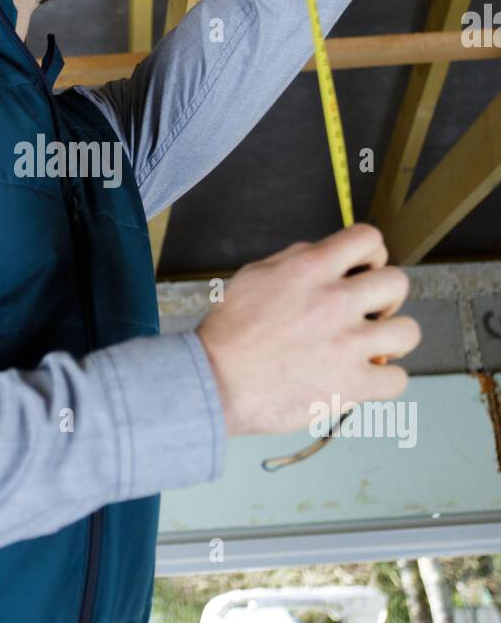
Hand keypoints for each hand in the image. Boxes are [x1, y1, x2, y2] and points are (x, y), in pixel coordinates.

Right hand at [195, 223, 421, 435]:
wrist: (214, 382)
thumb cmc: (229, 333)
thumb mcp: (255, 275)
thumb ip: (297, 261)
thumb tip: (327, 257)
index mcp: (310, 269)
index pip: (369, 238)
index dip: (373, 254)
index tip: (365, 270)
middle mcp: (335, 302)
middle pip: (398, 282)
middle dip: (386, 296)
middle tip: (369, 312)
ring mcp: (347, 345)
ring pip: (409, 332)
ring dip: (392, 339)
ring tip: (372, 347)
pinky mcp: (351, 384)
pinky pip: (397, 379)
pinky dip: (385, 380)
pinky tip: (365, 378)